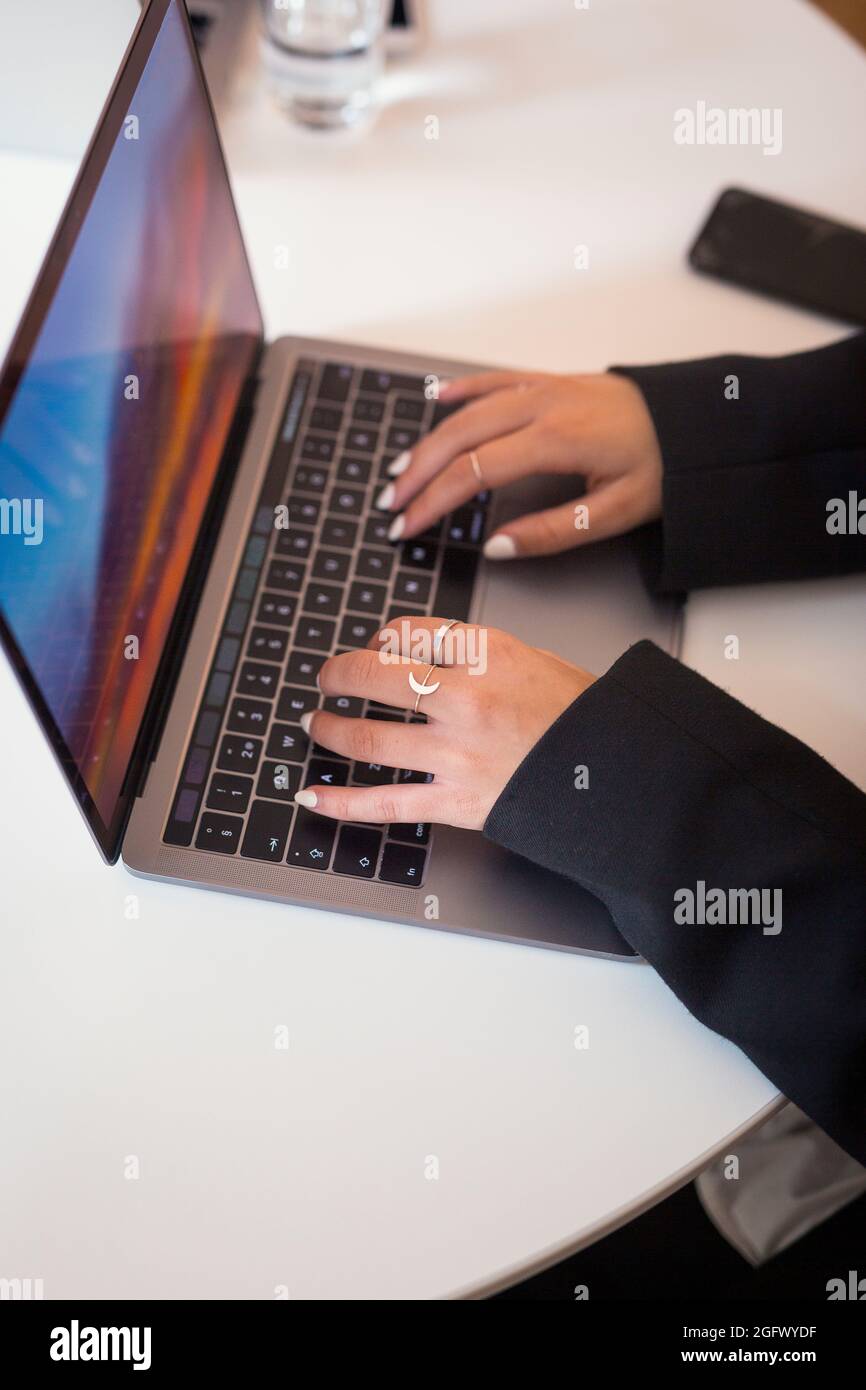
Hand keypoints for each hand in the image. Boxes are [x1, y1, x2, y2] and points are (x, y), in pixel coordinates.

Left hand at [295, 619, 594, 829]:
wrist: (619, 774)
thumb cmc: (582, 717)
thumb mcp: (532, 660)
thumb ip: (473, 655)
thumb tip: (413, 654)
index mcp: (488, 654)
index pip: (410, 631)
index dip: (381, 638)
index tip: (374, 647)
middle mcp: (465, 698)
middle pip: (374, 677)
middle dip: (338, 675)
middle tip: (326, 678)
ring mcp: (456, 753)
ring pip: (368, 737)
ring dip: (331, 730)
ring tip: (317, 725)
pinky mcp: (457, 801)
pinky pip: (385, 803)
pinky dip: (343, 802)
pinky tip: (314, 795)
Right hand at [377, 370, 662, 557]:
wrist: (697, 419)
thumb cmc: (664, 465)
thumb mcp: (615, 512)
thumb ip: (552, 533)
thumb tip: (497, 547)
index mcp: (555, 440)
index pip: (473, 472)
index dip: (433, 501)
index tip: (408, 526)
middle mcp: (542, 406)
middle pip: (458, 437)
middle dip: (417, 473)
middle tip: (391, 505)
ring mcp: (545, 388)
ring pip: (469, 409)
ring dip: (429, 439)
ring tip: (400, 469)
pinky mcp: (552, 381)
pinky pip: (496, 380)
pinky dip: (463, 389)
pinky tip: (439, 400)